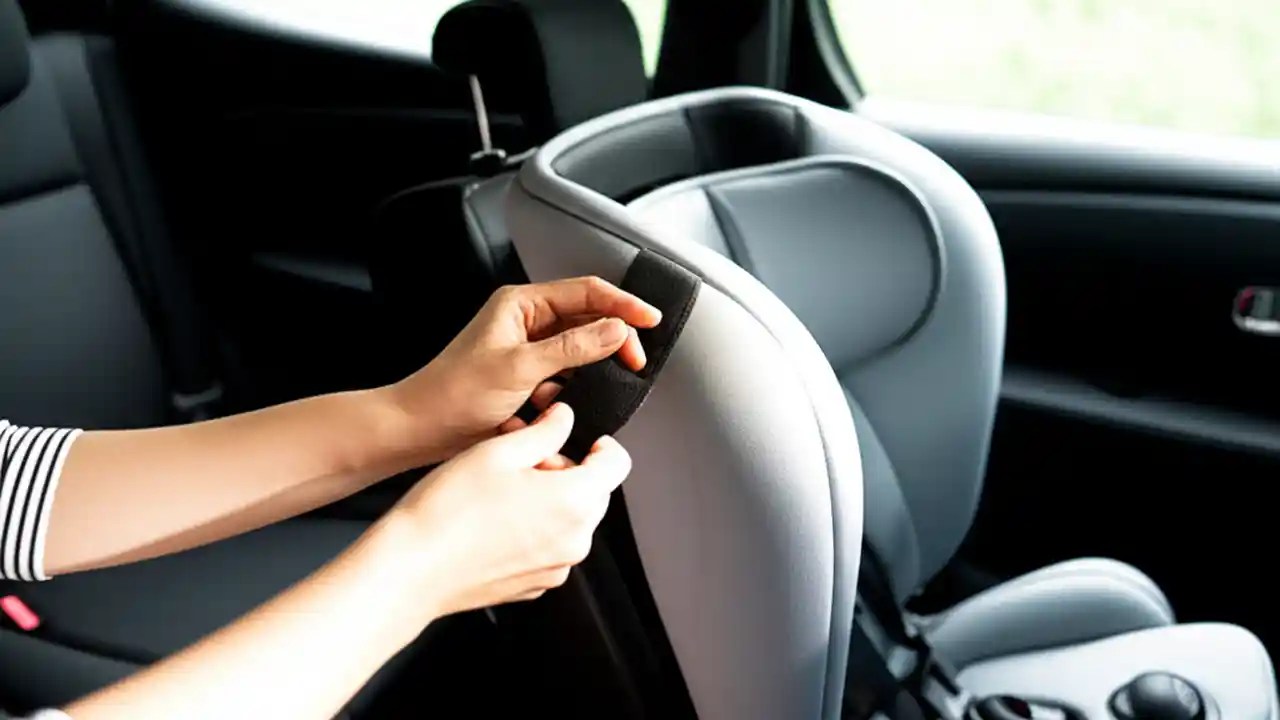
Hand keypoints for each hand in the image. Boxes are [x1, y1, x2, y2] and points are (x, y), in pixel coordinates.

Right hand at [384, 403, 630, 617]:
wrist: (411, 569)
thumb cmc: (448, 511)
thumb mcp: (499, 450)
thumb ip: (545, 430)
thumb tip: (565, 418)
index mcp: (576, 501)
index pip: (617, 463)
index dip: (599, 443)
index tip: (576, 437)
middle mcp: (576, 540)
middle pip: (593, 492)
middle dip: (565, 470)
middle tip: (520, 459)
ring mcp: (556, 567)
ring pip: (570, 519)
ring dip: (548, 499)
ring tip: (501, 488)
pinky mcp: (535, 584)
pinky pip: (549, 546)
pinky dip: (533, 529)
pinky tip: (493, 520)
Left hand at [390, 277, 660, 462]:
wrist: (421, 428)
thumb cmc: (455, 393)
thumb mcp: (520, 368)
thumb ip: (573, 348)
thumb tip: (617, 330)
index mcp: (521, 303)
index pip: (586, 292)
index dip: (623, 304)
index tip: (651, 319)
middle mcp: (526, 320)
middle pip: (588, 318)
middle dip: (614, 338)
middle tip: (634, 362)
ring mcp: (527, 348)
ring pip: (579, 348)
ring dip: (592, 366)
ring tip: (601, 383)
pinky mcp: (528, 375)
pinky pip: (566, 373)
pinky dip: (573, 386)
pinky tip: (563, 402)